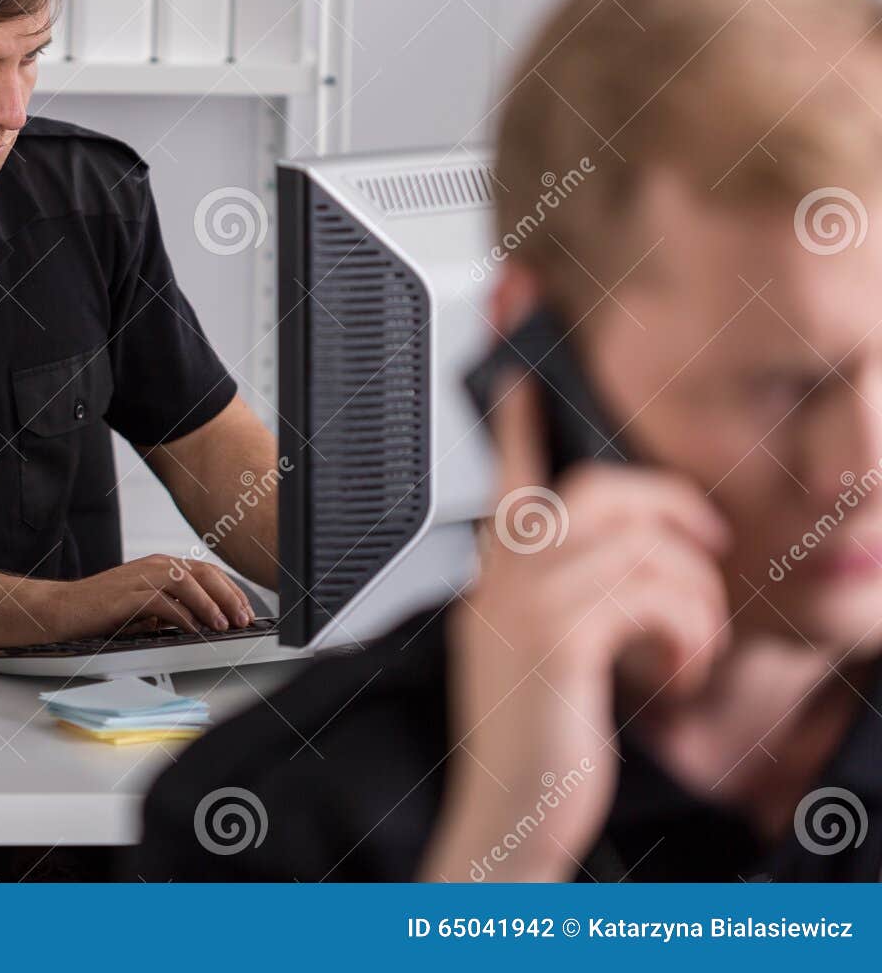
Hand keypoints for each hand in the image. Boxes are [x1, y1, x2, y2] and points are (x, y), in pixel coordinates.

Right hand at [29, 555, 254, 642]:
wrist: (62, 609)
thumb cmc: (101, 610)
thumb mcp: (145, 607)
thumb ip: (171, 609)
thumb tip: (203, 622)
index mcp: (160, 566)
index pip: (205, 571)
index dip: (230, 590)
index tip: (245, 611)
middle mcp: (153, 566)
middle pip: (202, 573)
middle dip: (228, 596)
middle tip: (242, 618)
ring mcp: (139, 578)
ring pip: (186, 582)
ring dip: (210, 604)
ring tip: (223, 624)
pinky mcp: (126, 595)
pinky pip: (162, 601)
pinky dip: (182, 616)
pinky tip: (193, 630)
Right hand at [419, 374, 731, 881]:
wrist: (507, 819)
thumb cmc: (533, 747)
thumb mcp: (540, 660)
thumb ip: (563, 603)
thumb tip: (628, 563)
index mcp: (493, 584)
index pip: (505, 482)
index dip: (515, 424)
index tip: (518, 379)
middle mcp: (501, 585)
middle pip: (594, 494)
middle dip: (670, 508)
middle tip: (706, 545)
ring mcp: (524, 610)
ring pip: (641, 550)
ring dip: (694, 600)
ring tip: (692, 647)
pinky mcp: (559, 643)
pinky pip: (651, 598)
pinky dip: (688, 634)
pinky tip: (678, 674)